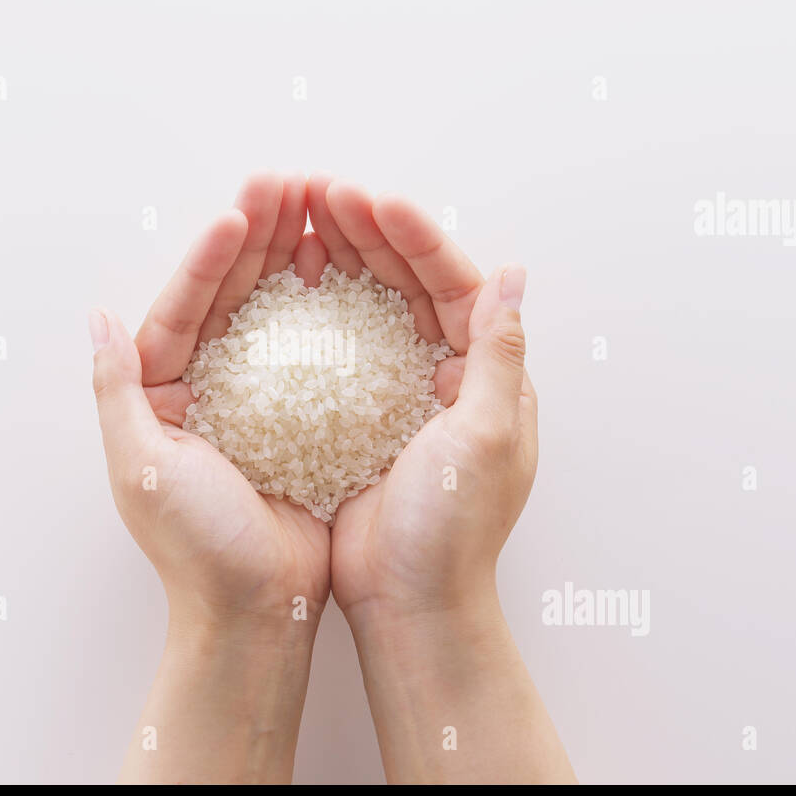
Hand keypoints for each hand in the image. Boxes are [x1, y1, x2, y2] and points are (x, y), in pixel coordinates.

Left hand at [93, 172, 334, 782]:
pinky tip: (351, 272)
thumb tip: (97, 318)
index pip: (181, 309)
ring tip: (323, 208)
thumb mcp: (142, 469)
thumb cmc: (197, 551)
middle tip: (290, 185)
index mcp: (161, 396)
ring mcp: (257, 401)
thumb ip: (117, 392)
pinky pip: (314, 350)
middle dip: (258, 238)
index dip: (210, 258)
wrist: (259, 612)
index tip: (242, 211)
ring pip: (274, 313)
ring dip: (295, 259)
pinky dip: (330, 308)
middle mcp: (206, 390)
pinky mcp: (303, 418)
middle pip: (230, 298)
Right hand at [307, 175, 535, 617]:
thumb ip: (499, 354)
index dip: (413, 237)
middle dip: (366, 234)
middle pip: (406, 285)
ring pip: (369, 307)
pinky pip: (335, 347)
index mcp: (486, 375)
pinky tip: (281, 283)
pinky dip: (312, 311)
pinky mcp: (356, 416)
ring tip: (295, 219)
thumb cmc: (453, 531)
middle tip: (318, 192)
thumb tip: (514, 274)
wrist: (409, 603)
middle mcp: (446, 376)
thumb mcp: (486, 439)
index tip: (370, 200)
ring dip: (337, 261)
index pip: (453, 284)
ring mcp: (398, 394)